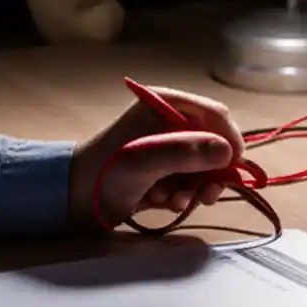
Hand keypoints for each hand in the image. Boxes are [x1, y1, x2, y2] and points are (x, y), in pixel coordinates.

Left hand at [68, 85, 245, 231]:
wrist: (73, 199)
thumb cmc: (106, 171)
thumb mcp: (146, 160)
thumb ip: (187, 153)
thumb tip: (230, 152)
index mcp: (166, 104)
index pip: (215, 114)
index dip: (229, 139)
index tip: (233, 167)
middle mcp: (171, 121)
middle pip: (214, 142)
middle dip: (213, 171)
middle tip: (208, 196)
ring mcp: (168, 146)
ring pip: (205, 166)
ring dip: (195, 187)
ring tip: (175, 201)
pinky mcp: (165, 169)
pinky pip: (190, 181)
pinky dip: (182, 194)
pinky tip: (164, 202)